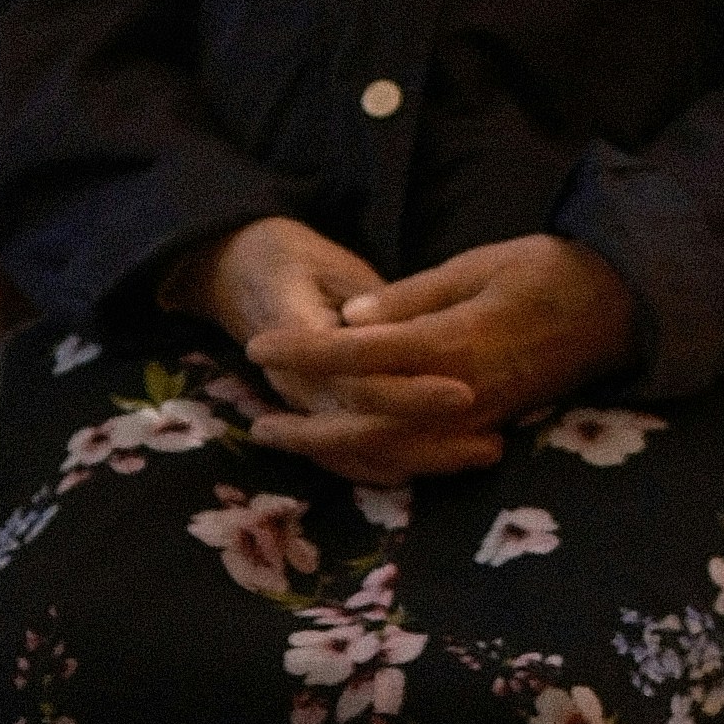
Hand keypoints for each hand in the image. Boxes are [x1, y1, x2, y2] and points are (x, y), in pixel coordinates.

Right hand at [165, 216, 503, 481]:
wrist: (232, 271)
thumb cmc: (289, 257)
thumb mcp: (331, 264)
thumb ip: (375, 301)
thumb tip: (418, 331)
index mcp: (300, 341)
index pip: (359, 383)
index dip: (411, 392)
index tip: (465, 393)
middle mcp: (296, 384)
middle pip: (365, 433)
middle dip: (429, 443)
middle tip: (491, 445)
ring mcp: (300, 404)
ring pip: (358, 453)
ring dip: (420, 460)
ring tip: (483, 453)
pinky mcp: (311, 412)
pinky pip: (347, 454)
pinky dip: (390, 466)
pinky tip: (439, 466)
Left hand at [246, 231, 636, 451]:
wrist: (619, 309)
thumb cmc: (547, 273)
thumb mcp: (477, 266)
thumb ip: (411, 298)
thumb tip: (349, 321)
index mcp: (454, 344)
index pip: (359, 355)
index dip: (304, 350)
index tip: (259, 341)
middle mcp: (460, 395)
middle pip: (365, 424)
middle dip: (306, 427)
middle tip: (257, 423)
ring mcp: (475, 421)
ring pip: (390, 453)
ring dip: (334, 451)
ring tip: (289, 440)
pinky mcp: (487, 431)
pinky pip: (420, 459)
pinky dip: (377, 461)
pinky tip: (346, 452)